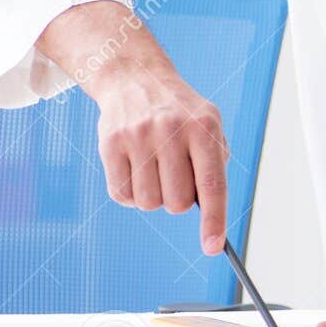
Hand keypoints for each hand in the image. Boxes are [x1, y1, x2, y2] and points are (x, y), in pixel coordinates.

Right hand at [93, 61, 229, 255]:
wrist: (136, 78)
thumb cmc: (180, 112)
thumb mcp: (209, 125)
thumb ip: (214, 165)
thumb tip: (209, 212)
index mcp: (204, 127)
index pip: (212, 184)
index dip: (213, 220)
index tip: (212, 248)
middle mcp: (172, 130)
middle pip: (177, 203)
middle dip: (179, 200)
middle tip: (175, 175)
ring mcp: (139, 136)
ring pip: (148, 203)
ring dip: (153, 196)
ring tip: (154, 168)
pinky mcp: (111, 143)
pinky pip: (121, 195)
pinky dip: (130, 193)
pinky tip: (135, 169)